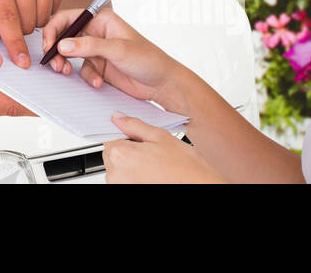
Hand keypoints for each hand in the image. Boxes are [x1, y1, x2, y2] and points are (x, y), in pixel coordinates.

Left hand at [0, 0, 71, 68]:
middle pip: (27, 19)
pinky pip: (56, 4)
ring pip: (43, 15)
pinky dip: (46, 7)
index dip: (13, 42)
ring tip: (24, 2)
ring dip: (34, 19)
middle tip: (15, 19)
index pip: (6, 16)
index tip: (20, 60)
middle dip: (20, 29)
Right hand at [40, 6, 188, 112]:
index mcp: (101, 19)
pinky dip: (86, 77)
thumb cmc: (149, 59)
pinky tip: (97, 82)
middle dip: (57, 49)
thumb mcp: (119, 50)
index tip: (49, 44)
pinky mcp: (98, 67)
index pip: (69, 18)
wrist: (162, 84)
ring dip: (67, 64)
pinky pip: (82, 70)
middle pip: (65, 36)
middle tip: (55, 62)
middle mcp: (96, 33)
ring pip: (70, 54)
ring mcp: (96, 50)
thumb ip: (90, 46)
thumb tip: (64, 44)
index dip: (54, 29)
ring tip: (67, 71)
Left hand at [103, 113, 224, 182]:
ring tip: (156, 167)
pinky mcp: (127, 193)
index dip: (125, 137)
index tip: (138, 140)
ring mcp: (121, 187)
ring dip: (133, 167)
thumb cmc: (186, 167)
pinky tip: (154, 177)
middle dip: (129, 152)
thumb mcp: (161, 137)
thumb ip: (135, 125)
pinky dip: (136, 178)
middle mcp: (115, 174)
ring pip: (120, 171)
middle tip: (152, 154)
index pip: (109, 138)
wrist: (201, 187)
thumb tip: (117, 117)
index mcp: (120, 154)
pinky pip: (127, 181)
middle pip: (113, 155)